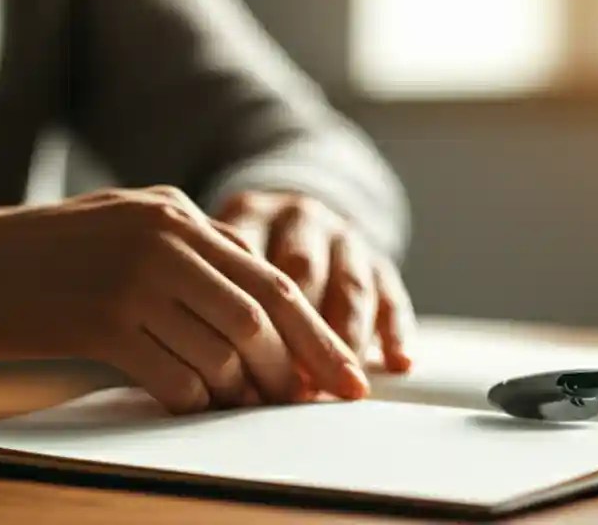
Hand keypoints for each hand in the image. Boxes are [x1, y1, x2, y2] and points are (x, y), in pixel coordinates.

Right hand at [0, 187, 368, 413]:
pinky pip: (173, 375)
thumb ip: (194, 248)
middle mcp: (166, 239)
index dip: (317, 333)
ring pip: (223, 349)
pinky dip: (194, 399)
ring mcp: (134, 279)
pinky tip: (194, 406)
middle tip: (308, 401)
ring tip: (248, 406)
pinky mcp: (100, 321)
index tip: (346, 373)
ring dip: (243, 389)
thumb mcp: (129, 223)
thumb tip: (259, 296)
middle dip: (297, 367)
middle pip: (262, 315)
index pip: (272, 280)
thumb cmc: (49, 252)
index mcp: (179, 213)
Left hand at [217, 191, 414, 372]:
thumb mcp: (210, 255)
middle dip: (295, 330)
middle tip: (285, 382)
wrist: (290, 219)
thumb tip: (200, 360)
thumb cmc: (234, 256)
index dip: (248, 313)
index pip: (249, 260)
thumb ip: (207, 292)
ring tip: (334, 384)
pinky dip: (396, 331)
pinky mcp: (379, 262)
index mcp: (255, 212)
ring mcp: (346, 238)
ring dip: (344, 337)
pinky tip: (397, 363)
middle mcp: (304, 218)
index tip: (239, 361)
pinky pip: (392, 296)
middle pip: (303, 271)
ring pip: (351, 286)